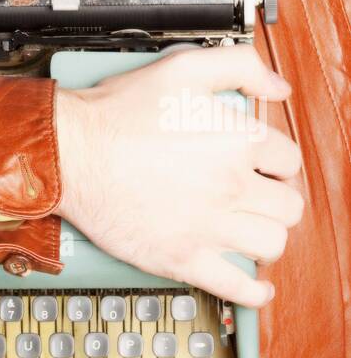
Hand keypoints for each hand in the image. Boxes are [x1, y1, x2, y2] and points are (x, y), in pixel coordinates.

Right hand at [52, 46, 302, 307]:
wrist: (70, 152)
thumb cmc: (118, 112)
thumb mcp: (182, 68)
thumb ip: (239, 65)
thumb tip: (277, 85)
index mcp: (237, 141)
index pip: (288, 158)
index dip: (277, 159)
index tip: (264, 163)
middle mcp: (231, 186)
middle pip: (286, 205)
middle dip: (276, 197)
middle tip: (259, 194)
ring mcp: (209, 226)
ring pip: (271, 244)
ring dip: (267, 236)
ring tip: (251, 228)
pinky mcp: (183, 257)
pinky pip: (236, 287)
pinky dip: (254, 292)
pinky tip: (256, 286)